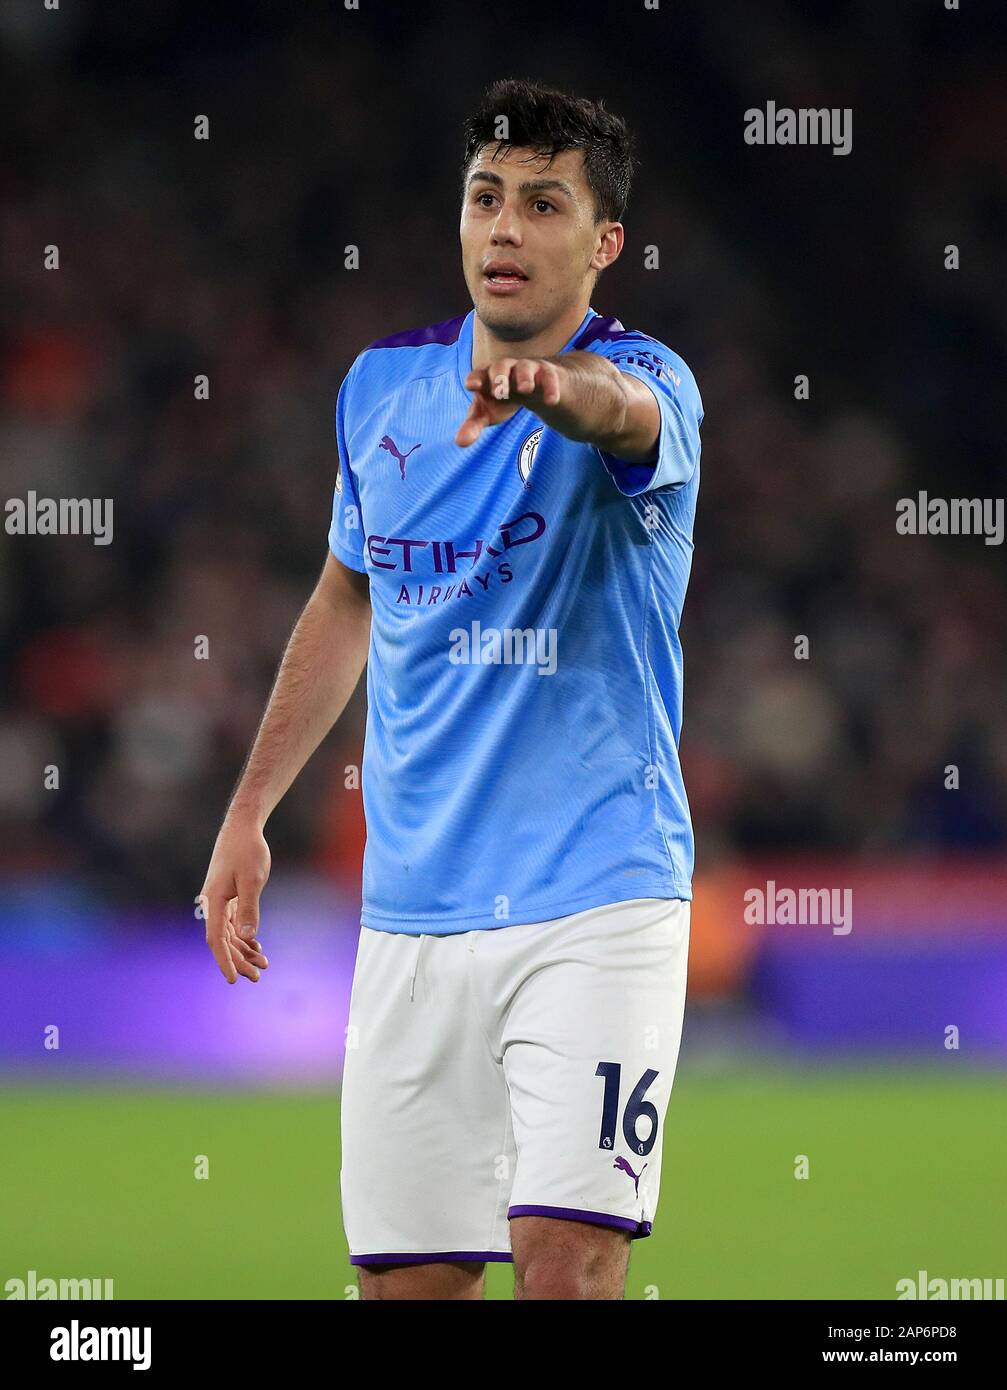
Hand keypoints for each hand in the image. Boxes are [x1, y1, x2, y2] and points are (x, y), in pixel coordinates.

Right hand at [198, 816, 271, 984]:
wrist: (242, 828)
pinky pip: (233, 922)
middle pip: (223, 940)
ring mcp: (220, 900)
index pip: (216, 939)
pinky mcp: (228, 896)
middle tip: (257, 977)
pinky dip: (244, 935)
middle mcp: (212, 904)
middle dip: (239, 960)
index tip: (232, 980)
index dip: (224, 961)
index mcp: (213, 901)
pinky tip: (255, 945)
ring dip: (243, 950)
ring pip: (229, 933)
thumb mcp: (252, 879)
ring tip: (262, 965)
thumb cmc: (247, 850)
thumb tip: (247, 936)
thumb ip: (249, 908)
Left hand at [455, 357, 562, 447]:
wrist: (535, 385)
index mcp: (487, 377)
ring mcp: (527, 369)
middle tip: (499, 391)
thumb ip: (472, 426)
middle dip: (499, 377)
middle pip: (501, 366)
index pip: (479, 375)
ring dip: (524, 377)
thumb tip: (459, 443)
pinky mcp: (546, 373)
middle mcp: (506, 369)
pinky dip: (550, 388)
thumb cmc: (502, 400)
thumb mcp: (487, 414)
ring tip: (526, 389)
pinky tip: (551, 402)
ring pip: (525, 367)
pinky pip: (548, 377)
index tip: (471, 385)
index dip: (475, 379)